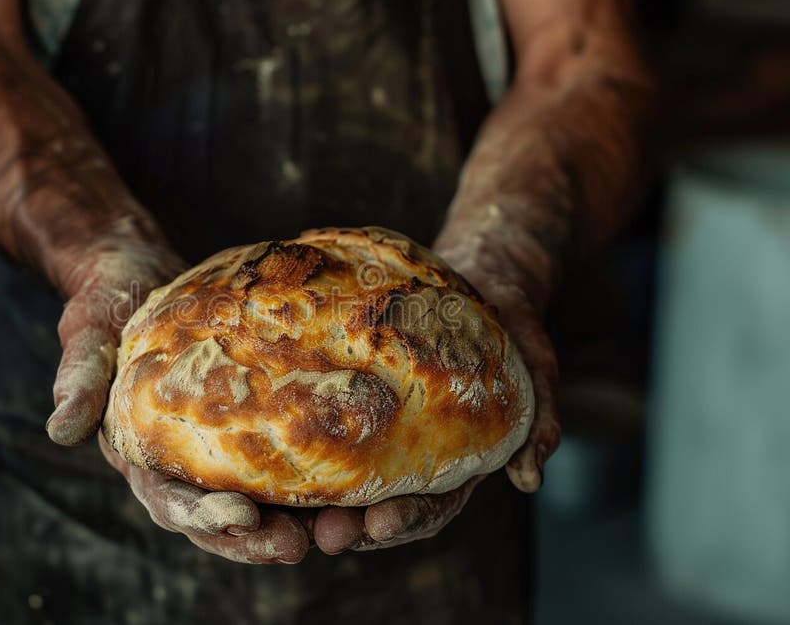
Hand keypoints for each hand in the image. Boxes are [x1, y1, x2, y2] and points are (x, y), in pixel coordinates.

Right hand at [47, 236, 310, 563]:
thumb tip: (60, 429)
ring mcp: (218, 446)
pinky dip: (310, 477)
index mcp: (140, 453)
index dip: (203, 517)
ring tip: (336, 529)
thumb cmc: (106, 302)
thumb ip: (78, 378)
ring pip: (258, 500)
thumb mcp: (87, 333)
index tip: (241, 518)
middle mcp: (182, 461)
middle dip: (255, 538)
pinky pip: (281, 457)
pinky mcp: (249, 421)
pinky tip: (347, 482)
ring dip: (293, 521)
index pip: (169, 501)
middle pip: (219, 518)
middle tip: (297, 544)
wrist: (137, 275)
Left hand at [311, 228, 560, 553]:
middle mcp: (412, 451)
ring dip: (317, 500)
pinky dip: (298, 446)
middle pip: (379, 504)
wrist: (476, 274)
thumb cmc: (507, 320)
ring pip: (344, 477)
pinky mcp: (354, 394)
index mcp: (457, 458)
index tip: (380, 527)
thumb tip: (529, 478)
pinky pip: (324, 426)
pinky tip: (268, 448)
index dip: (407, 520)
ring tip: (286, 513)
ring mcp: (380, 426)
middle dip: (352, 525)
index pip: (433, 504)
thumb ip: (539, 414)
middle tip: (323, 534)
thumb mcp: (534, 359)